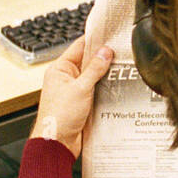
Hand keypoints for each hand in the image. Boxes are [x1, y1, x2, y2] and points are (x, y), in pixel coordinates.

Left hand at [31, 37, 113, 159]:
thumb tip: (105, 52)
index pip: (79, 47)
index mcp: (60, 69)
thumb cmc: (58, 117)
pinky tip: (116, 86)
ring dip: (104, 74)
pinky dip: (104, 88)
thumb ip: (94, 69)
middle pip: (88, 61)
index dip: (94, 40)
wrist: (56, 143)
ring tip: (121, 68)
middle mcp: (66, 78)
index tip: (109, 34)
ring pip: (93, 76)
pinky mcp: (81, 102)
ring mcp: (74, 90)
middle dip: (103, 58)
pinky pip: (95, 89)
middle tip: (120, 52)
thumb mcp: (80, 88)